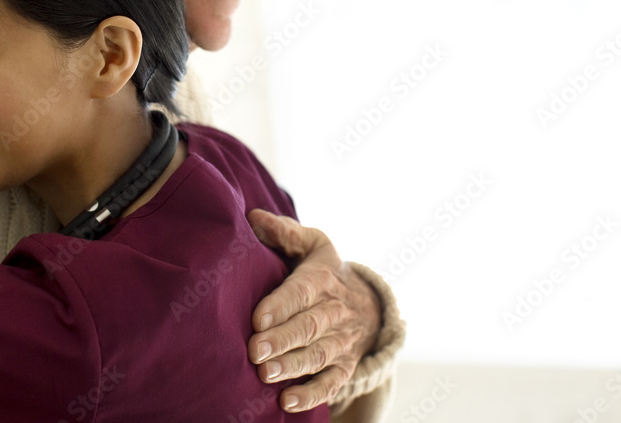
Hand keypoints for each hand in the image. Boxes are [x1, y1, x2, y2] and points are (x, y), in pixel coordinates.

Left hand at [246, 209, 381, 412]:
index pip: (301, 291)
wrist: (368, 304)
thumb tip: (252, 218)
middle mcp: (334, 311)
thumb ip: (284, 232)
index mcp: (322, 278)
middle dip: (281, 340)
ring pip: (317, 356)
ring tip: (264, 375)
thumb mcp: (313, 244)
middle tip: (254, 351)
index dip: (281, 305)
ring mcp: (341, 341)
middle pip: (308, 327)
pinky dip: (311, 395)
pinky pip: (331, 383)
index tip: (257, 318)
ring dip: (291, 367)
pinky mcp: (344, 366)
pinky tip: (286, 402)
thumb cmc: (325, 270)